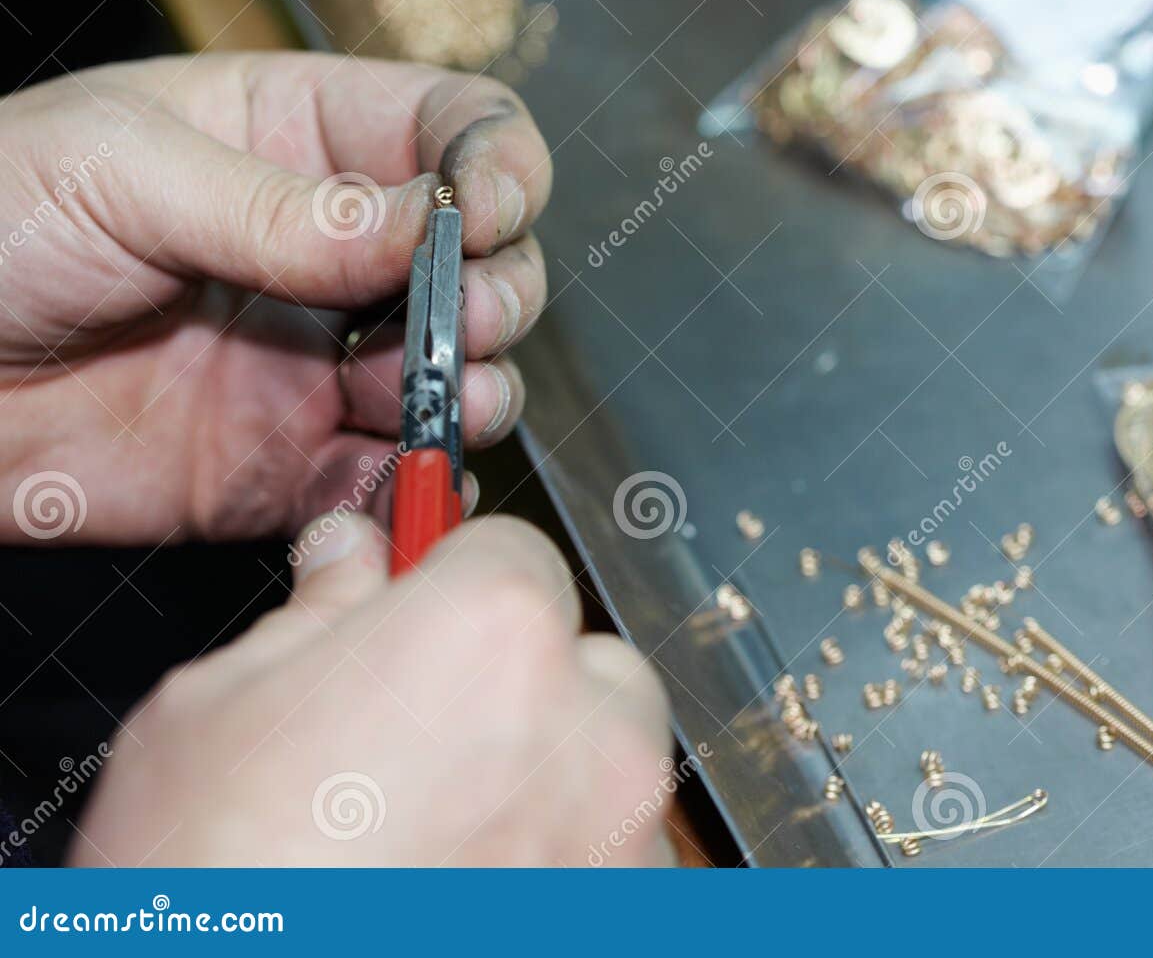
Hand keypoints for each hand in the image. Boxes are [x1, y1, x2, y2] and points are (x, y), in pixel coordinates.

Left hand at [0, 53, 550, 543]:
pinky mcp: (281, 466)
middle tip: (464, 317)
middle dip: (498, 288)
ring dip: (475, 388)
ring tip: (438, 397)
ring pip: (455, 374)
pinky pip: (379, 478)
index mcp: (293, 141)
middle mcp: (325, 254)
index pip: (449, 128)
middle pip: (481, 260)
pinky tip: (398, 473)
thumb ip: (283, 210)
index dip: (497, 162)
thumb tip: (428, 225)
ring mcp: (311, 364)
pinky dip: (410, 483)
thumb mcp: (121, 172)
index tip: (488, 212)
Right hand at [72, 513, 676, 865]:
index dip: (451, 579)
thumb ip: (314, 613)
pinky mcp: (629, 913)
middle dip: (516, 682)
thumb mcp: (216, 709)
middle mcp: (588, 728)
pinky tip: (466, 887)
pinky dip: (559, 866)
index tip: (421, 605)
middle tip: (417, 737)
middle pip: (582, 661)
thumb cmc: (214, 890)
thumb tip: (348, 559)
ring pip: (607, 766)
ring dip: (545, 778)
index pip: (511, 550)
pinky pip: (613, 861)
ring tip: (432, 835)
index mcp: (494, 631)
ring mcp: (622, 840)